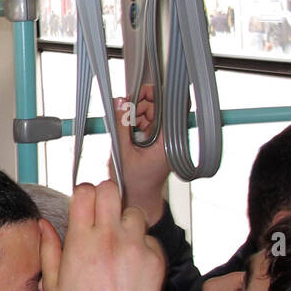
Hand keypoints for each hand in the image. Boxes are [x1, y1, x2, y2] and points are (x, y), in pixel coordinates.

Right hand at [39, 181, 165, 290]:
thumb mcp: (54, 284)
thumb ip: (48, 249)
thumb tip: (43, 224)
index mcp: (81, 242)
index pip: (85, 192)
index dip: (83, 194)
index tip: (84, 204)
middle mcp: (109, 239)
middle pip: (111, 189)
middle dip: (105, 196)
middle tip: (102, 213)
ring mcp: (135, 248)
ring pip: (134, 212)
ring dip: (125, 222)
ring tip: (118, 243)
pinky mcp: (156, 260)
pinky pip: (149, 238)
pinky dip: (142, 246)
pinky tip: (131, 266)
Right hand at [111, 86, 167, 223]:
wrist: (137, 198)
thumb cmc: (133, 182)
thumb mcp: (122, 152)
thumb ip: (120, 126)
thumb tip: (119, 103)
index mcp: (166, 141)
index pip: (171, 108)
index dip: (157, 96)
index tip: (142, 92)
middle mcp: (168, 138)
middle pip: (159, 109)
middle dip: (141, 105)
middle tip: (125, 109)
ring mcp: (162, 140)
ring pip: (152, 115)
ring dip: (136, 114)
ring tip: (124, 125)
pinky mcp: (156, 142)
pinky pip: (147, 124)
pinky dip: (136, 123)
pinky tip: (128, 131)